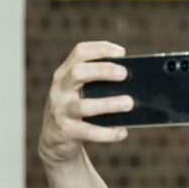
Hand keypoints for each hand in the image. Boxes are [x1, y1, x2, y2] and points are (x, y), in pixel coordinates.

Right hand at [38, 41, 133, 167]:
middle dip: (102, 70)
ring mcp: (61, 111)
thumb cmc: (77, 108)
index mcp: (65, 74)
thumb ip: (99, 83)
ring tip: (129, 103)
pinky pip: (88, 132)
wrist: (54, 139)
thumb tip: (134, 81)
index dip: (100, 49)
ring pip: (83, 106)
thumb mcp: (80, 91)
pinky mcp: (66, 132)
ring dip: (108, 104)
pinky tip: (122, 132)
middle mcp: (59, 89)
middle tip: (124, 74)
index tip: (122, 53)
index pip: (79, 52)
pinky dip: (107, 133)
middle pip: (77, 73)